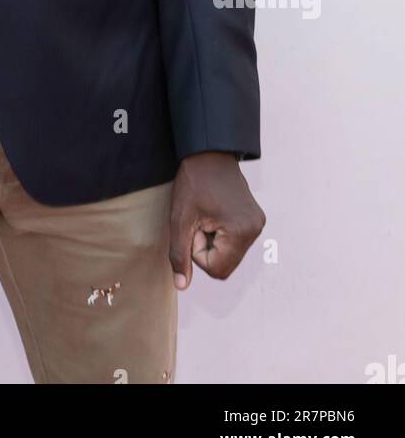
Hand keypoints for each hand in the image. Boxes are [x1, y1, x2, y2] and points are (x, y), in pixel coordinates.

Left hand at [169, 151, 264, 289]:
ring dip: (212, 241)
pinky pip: (235, 241)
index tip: (194, 227)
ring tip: (206, 215)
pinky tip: (215, 213)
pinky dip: (221, 234)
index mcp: (241, 232)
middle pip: (225, 264)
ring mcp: (257, 224)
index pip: (217, 270)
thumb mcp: (180, 219)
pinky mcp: (254, 219)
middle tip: (199, 220)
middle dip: (206, 248)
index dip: (198, 254)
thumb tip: (181, 286)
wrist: (209, 152)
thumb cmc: (193, 182)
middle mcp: (255, 230)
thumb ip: (180, 254)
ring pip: (229, 254)